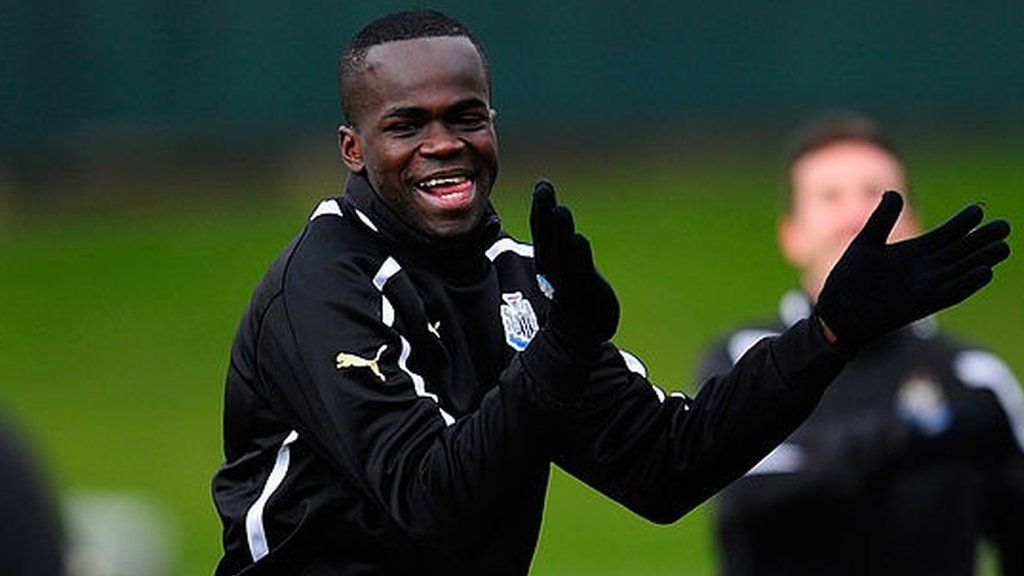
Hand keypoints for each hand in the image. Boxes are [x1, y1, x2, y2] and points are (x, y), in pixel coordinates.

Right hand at [530, 180, 619, 344]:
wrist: (579, 330)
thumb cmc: (571, 290)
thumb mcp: (560, 262)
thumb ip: (554, 236)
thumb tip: (551, 206)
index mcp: (547, 258)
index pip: (541, 230)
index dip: (540, 208)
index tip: (542, 185)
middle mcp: (554, 268)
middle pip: (547, 237)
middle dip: (545, 213)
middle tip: (544, 188)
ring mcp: (568, 280)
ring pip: (562, 253)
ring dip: (560, 232)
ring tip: (560, 210)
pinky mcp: (584, 292)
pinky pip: (579, 273)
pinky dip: (578, 257)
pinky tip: (578, 239)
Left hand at [816, 191, 1009, 350]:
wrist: (837, 311)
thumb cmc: (849, 279)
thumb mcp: (866, 242)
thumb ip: (882, 218)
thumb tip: (893, 191)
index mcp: (913, 253)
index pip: (945, 235)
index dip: (962, 223)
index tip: (978, 209)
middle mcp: (925, 269)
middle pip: (960, 251)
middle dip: (982, 240)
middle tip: (1005, 226)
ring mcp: (925, 287)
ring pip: (961, 271)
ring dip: (981, 260)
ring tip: (1003, 247)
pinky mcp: (922, 304)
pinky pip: (951, 293)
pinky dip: (967, 283)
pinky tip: (984, 272)